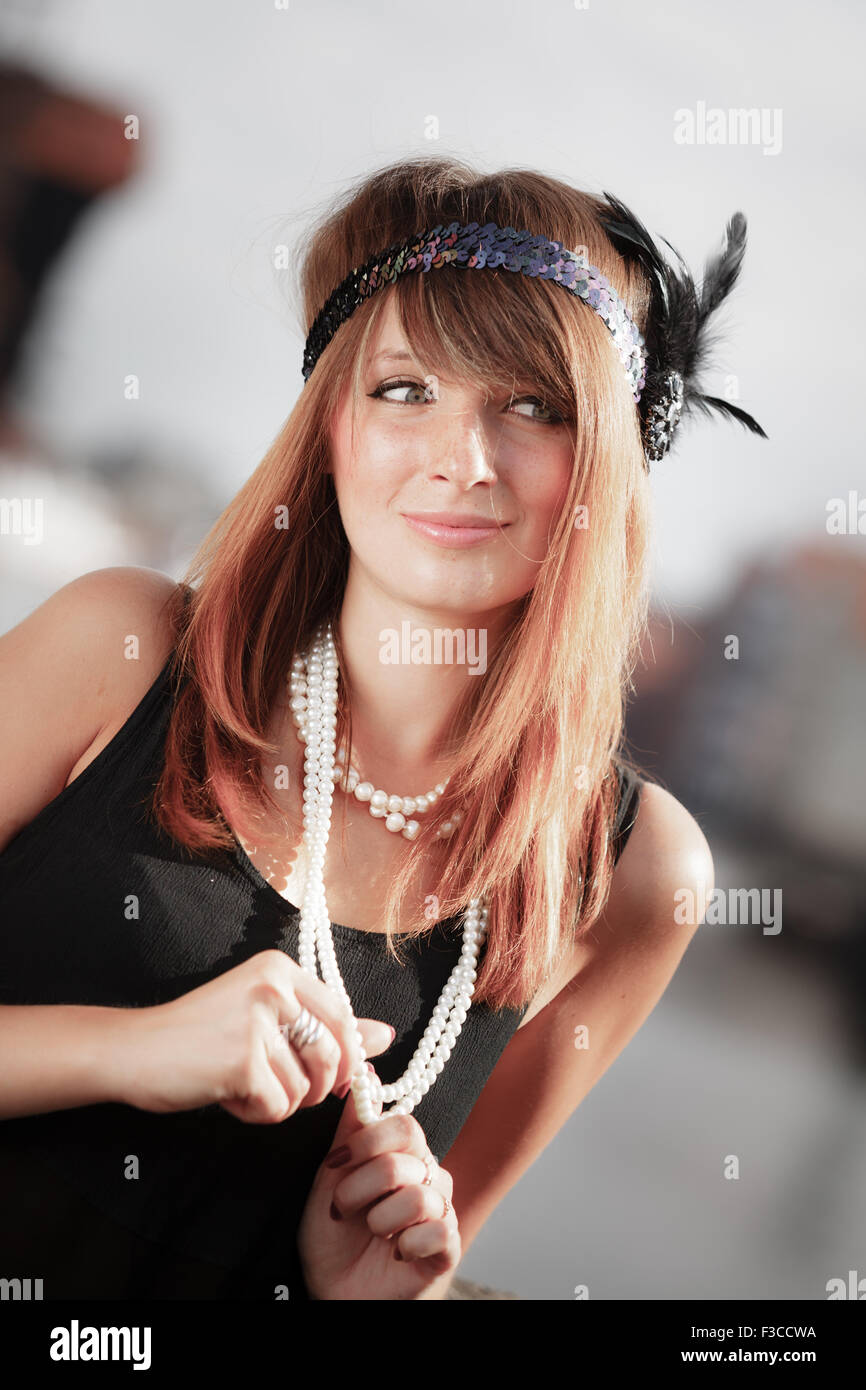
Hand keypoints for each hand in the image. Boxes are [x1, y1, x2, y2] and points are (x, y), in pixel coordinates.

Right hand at [112, 950, 392, 1122]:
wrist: (135, 1051)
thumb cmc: (197, 1036)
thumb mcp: (263, 1018)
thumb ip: (324, 1024)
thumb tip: (385, 1037)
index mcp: (280, 969)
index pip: (342, 1016)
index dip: (345, 1056)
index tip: (331, 1076)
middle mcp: (273, 987)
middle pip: (332, 1053)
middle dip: (317, 1086)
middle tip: (283, 1089)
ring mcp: (258, 1022)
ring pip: (305, 1086)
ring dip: (280, 1101)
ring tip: (245, 1088)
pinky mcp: (244, 1061)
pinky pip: (278, 1107)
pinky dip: (257, 1114)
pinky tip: (230, 1098)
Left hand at [298, 1075, 460, 1299]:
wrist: (333, 1295)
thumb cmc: (332, 1239)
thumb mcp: (329, 1180)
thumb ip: (349, 1131)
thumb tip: (364, 1071)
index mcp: (400, 1157)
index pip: (403, 1124)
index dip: (369, 1139)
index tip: (337, 1162)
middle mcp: (426, 1178)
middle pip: (409, 1153)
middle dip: (364, 1183)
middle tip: (345, 1208)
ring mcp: (440, 1212)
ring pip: (419, 1194)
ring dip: (380, 1219)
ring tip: (371, 1234)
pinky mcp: (448, 1248)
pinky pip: (437, 1230)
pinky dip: (407, 1245)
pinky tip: (396, 1254)